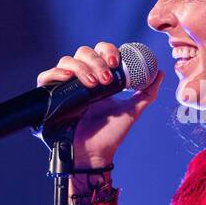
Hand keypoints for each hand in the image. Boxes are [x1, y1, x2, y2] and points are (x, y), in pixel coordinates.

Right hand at [37, 41, 164, 166]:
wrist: (94, 154)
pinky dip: (56, 73)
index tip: (116, 61)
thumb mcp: (132, 110)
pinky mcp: (50, 97)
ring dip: (81, 68)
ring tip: (92, 85)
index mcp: (98, 78)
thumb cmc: (110, 135)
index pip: (99, 52)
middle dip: (96, 61)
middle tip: (106, 79)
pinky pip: (46, 77)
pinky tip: (68, 78)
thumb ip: (147, 92)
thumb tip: (159, 72)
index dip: (106, 50)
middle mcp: (80, 79)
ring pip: (66, 61)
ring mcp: (65, 87)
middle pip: (83, 52)